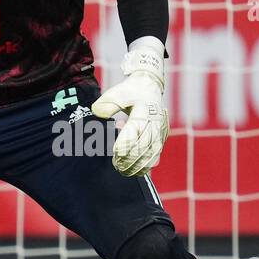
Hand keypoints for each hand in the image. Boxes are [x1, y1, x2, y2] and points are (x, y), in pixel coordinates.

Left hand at [91, 38, 168, 175]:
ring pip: (153, 152)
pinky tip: (137, 172)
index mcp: (143, 111)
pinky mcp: (162, 135)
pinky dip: (148, 164)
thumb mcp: (117, 93)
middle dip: (131, 159)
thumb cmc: (130, 91)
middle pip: (144, 145)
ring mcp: (160, 130)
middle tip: (118, 167)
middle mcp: (154, 122)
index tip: (115, 153)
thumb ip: (107, 103)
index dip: (125, 144)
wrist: (150, 85)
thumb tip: (97, 113)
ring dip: (140, 165)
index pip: (135, 131)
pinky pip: (157, 153)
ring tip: (126, 172)